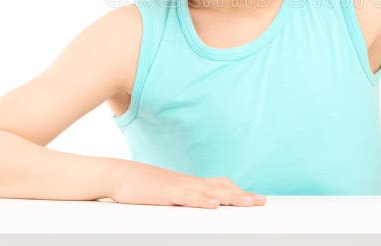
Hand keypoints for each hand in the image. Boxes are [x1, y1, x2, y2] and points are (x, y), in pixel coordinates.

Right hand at [108, 160, 266, 208]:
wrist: (119, 175)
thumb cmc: (141, 186)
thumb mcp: (166, 193)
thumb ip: (182, 197)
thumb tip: (196, 204)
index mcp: (189, 184)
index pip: (219, 186)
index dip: (238, 191)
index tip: (255, 198)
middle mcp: (188, 183)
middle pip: (221, 188)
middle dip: (242, 196)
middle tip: (261, 202)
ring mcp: (178, 187)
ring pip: (209, 192)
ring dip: (230, 198)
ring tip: (248, 203)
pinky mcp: (166, 194)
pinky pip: (187, 197)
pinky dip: (201, 201)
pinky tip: (213, 205)